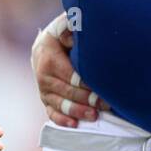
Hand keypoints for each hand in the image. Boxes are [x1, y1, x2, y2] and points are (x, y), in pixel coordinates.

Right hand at [31, 12, 109, 127]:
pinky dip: (62, 120)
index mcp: (49, 58)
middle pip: (67, 92)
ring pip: (60, 104)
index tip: (104, 88)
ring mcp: (43, 90)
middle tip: (106, 104)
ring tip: (95, 116)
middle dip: (88, 99)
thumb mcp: (65, 25)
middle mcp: (43, 76)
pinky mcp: (45, 99)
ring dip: (78, 111)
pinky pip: (52, 113)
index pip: (70, 75)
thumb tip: (76, 38)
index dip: (87, 84)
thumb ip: (71, 28)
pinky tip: (74, 124)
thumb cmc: (62, 34)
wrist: (44, 46)